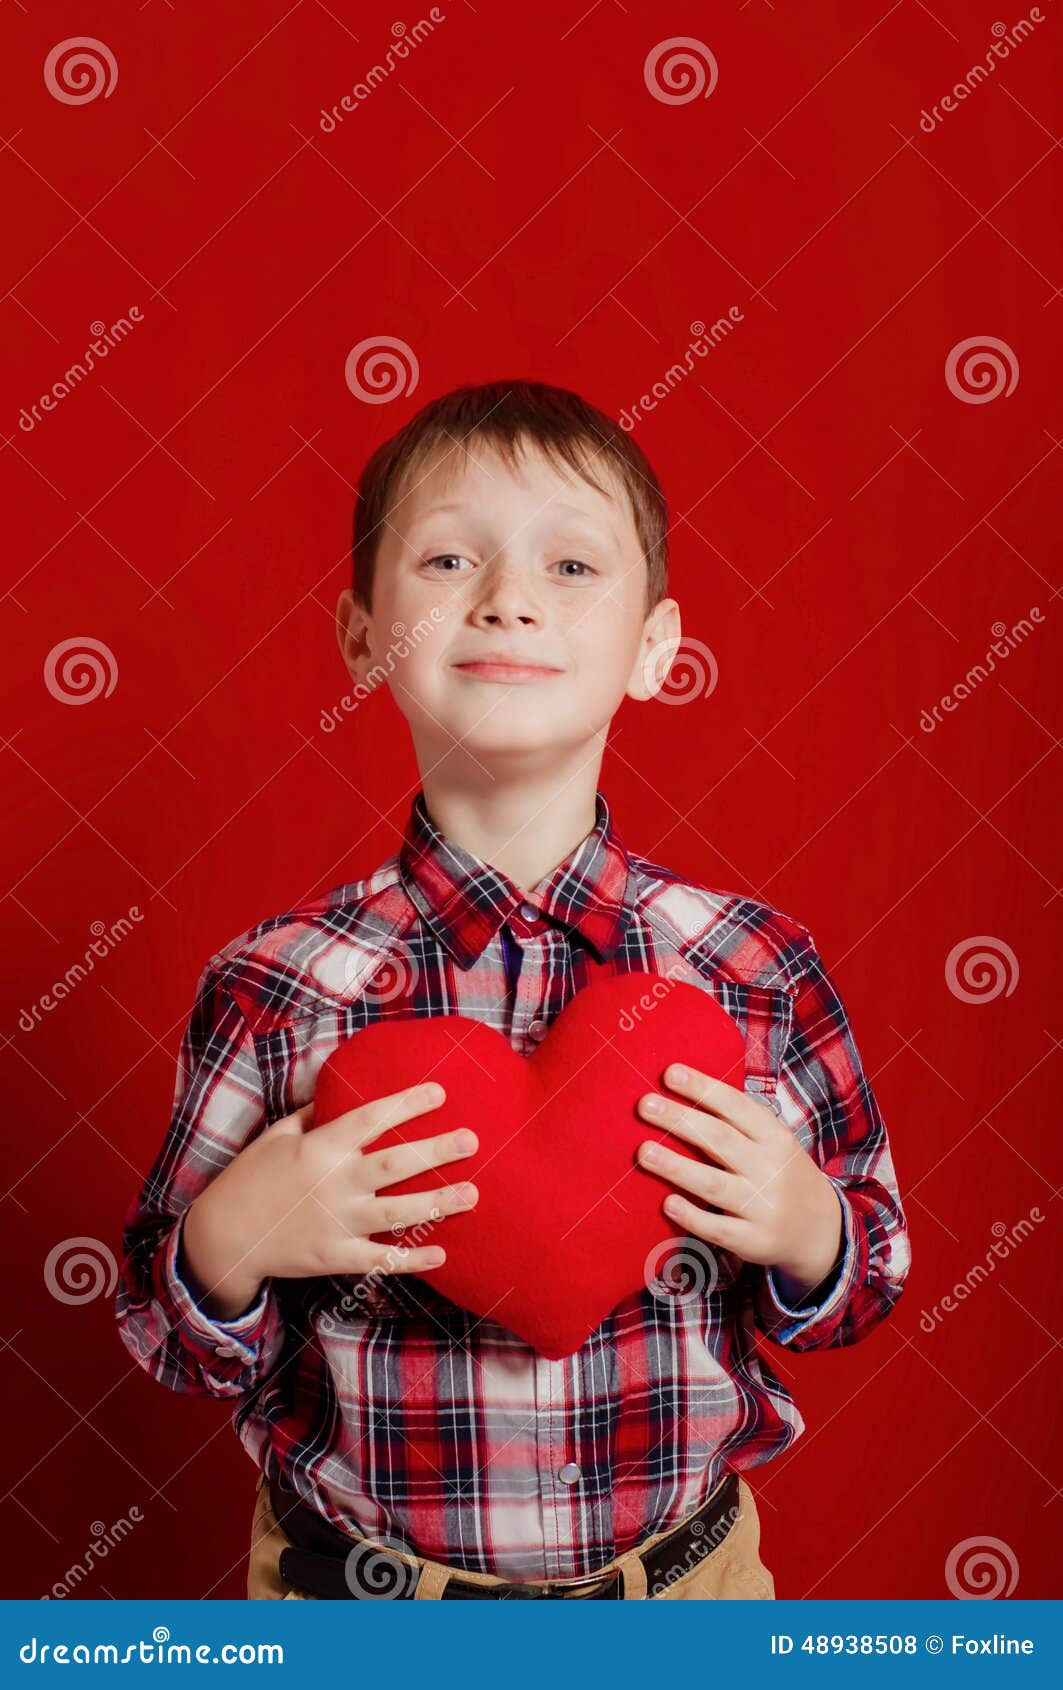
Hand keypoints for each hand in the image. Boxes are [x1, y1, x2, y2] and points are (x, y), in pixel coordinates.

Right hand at [180, 1082, 478, 1319]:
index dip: (406, 1104)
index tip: (440, 1092)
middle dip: (436, 1151)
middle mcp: (333, 1184)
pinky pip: (378, 1260)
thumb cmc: (252, 1177)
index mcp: (319, 1148)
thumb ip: (312, 1115)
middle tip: (472, 1140)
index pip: (370, 1119)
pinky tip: (440, 1253)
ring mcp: (335, 1223)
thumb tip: (342, 1090)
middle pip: (394, 1165)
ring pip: (395, 1213)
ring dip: (437, 1203)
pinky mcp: (334, 1257)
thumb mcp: (277, 1136)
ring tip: (473, 1195)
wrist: (224, 1236)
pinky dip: (409, 1259)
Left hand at [635, 1063, 842, 1297]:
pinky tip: (667, 1203)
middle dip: (680, 1120)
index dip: (702, 1088)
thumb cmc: (783, 1174)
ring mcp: (763, 1207)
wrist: (822, 1230)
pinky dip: (692, 1216)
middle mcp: (771, 1169)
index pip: (735, 1106)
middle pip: (719, 1140)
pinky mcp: (753, 1241)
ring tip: (643, 1151)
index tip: (669, 1073)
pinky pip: (718, 1228)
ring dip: (676, 1167)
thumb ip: (738, 1121)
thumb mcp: (774, 1142)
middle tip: (645, 1105)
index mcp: (775, 1138)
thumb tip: (683, 1088)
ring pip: (714, 1185)